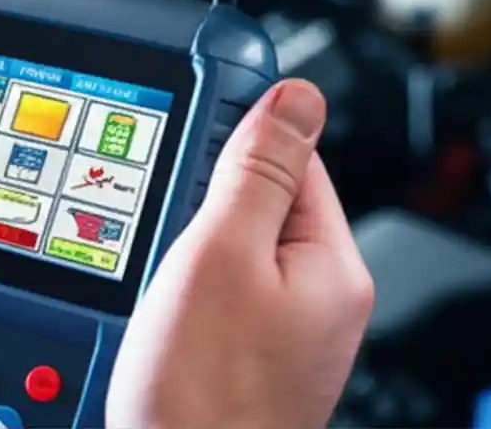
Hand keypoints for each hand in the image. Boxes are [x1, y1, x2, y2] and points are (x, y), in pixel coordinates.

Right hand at [107, 79, 373, 428]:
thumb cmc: (202, 394)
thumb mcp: (220, 254)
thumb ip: (258, 170)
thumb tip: (298, 95)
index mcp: (332, 264)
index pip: (295, 158)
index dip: (236, 138)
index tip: (189, 140)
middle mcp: (321, 298)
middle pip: (262, 203)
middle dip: (205, 201)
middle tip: (165, 227)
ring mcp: (287, 331)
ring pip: (234, 248)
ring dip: (189, 246)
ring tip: (158, 274)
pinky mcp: (251, 355)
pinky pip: (220, 293)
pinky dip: (185, 289)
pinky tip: (160, 307)